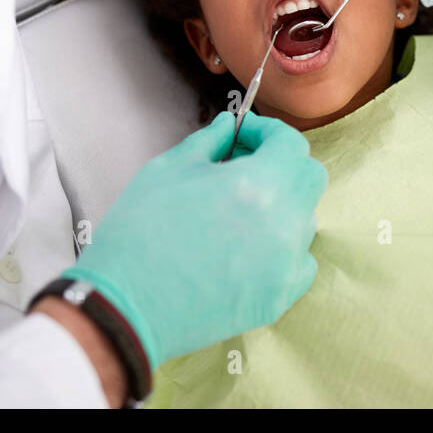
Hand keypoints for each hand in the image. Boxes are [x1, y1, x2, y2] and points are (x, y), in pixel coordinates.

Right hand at [63, 111, 326, 367]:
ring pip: (304, 219)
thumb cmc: (139, 236)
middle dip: (282, 163)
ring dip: (281, 204)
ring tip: (239, 210)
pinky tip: (250, 246)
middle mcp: (282, 224)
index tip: (244, 134)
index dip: (267, 132)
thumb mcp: (167, 170)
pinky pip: (300, 261)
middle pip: (309, 178)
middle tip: (244, 165)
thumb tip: (229, 126)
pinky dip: (283, 247)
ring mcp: (285, 265)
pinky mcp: (279, 297)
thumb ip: (208, 141)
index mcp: (257, 185)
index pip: (290, 144)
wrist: (124, 306)